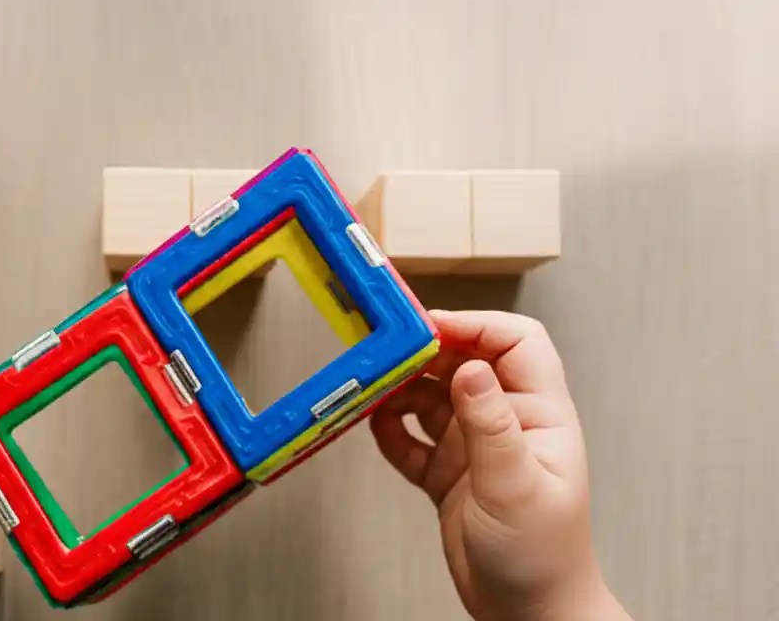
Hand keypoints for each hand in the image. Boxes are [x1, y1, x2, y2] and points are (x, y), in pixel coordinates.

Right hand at [370, 310, 628, 620]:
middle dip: (425, 352)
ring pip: (432, 397)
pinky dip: (390, 430)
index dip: (476, 325)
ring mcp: (475, 447)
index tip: (429, 325)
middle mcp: (506, 423)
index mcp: (539, 415)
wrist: (528, 615)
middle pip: (464, 363)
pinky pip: (411, 438)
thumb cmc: (543, 558)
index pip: (515, 344)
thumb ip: (492, 426)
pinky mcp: (447, 474)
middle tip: (385, 350)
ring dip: (400, 389)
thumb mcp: (516, 487)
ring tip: (372, 388)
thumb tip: (471, 368)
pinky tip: (374, 425)